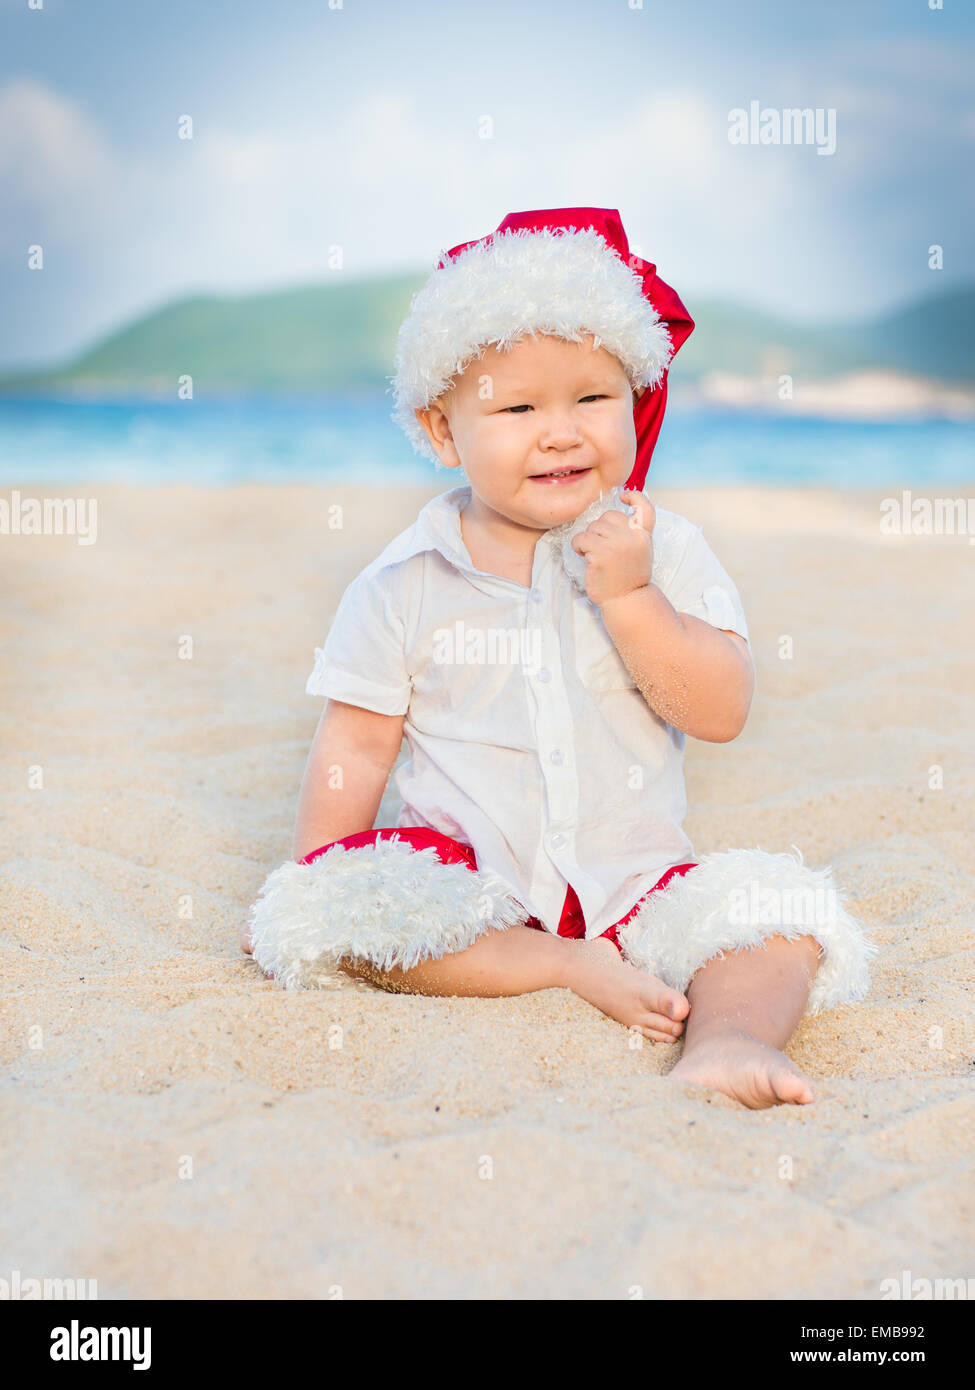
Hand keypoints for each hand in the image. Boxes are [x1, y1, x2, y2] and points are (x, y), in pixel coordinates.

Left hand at [570, 489, 655, 605]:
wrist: (626, 600)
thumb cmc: (628, 578)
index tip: (623, 496)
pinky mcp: (601, 552)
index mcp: (644, 535)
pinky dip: (578, 546)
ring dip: (587, 539)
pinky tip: (584, 557)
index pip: (645, 507)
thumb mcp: (639, 551)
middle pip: (608, 516)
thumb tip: (611, 519)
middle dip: (599, 529)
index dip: (634, 497)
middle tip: (600, 547)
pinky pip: (581, 538)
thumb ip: (631, 534)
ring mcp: (617, 543)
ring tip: (593, 554)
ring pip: (593, 526)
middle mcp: (633, 536)